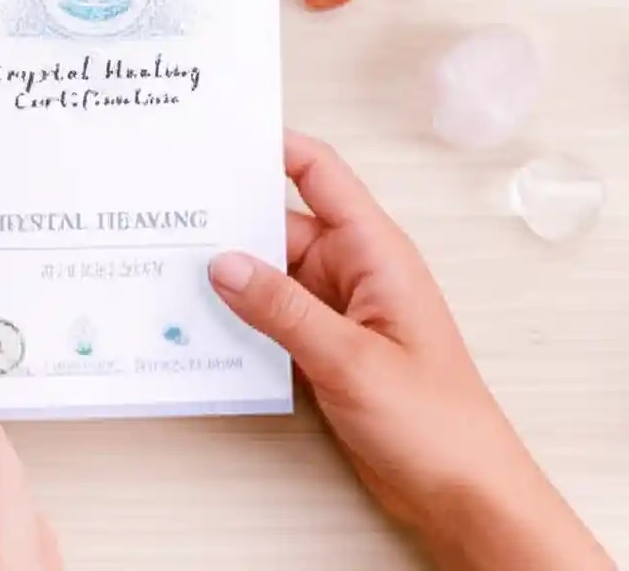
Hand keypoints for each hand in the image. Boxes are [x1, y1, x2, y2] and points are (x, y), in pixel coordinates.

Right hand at [209, 131, 613, 570]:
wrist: (463, 491)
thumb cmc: (435, 422)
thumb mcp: (350, 359)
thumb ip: (282, 309)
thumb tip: (223, 264)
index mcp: (375, 253)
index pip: (319, 174)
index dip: (272, 147)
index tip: (217, 138)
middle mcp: (353, 272)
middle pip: (278, 226)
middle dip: (227, 223)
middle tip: (165, 218)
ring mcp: (337, 311)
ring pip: (268, 276)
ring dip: (228, 279)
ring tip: (167, 273)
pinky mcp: (324, 348)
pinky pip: (271, 318)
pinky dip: (239, 320)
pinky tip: (200, 327)